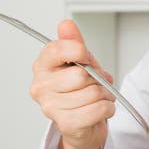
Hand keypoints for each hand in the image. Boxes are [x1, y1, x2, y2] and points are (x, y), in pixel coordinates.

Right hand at [29, 20, 115, 148]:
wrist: (84, 123)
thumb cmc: (81, 90)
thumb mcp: (81, 62)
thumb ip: (74, 43)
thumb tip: (65, 24)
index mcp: (42, 66)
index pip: (59, 49)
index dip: (80, 52)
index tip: (86, 58)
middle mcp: (40, 87)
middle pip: (81, 74)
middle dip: (97, 78)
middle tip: (95, 84)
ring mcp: (50, 107)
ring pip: (93, 93)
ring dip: (105, 95)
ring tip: (98, 98)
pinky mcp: (65, 124)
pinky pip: (99, 109)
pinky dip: (108, 108)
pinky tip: (101, 109)